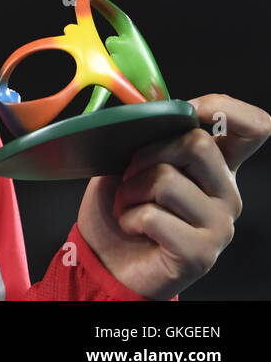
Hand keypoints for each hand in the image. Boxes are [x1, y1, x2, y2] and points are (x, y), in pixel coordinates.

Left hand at [76, 94, 270, 298]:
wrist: (107, 259)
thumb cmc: (122, 206)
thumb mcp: (131, 160)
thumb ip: (151, 134)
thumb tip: (154, 102)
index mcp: (216, 166)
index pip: (254, 127)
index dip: (224, 107)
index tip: (188, 109)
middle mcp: (227, 194)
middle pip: (196, 142)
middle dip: (146, 153)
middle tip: (129, 176)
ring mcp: (219, 225)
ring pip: (167, 178)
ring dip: (129, 190)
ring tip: (127, 206)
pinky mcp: (200, 253)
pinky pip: (153, 215)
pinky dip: (128, 217)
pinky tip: (132, 228)